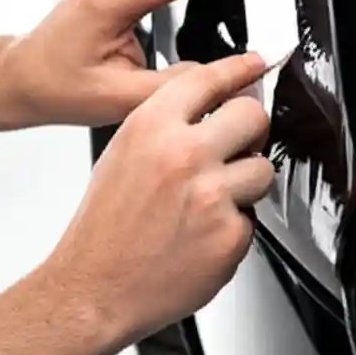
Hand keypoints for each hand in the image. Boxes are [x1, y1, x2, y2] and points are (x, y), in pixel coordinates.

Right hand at [45, 52, 274, 344]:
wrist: (93, 289)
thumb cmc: (104, 227)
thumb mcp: (122, 153)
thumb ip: (166, 125)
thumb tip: (212, 107)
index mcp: (151, 128)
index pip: (209, 79)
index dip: (239, 70)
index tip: (256, 65)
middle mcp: (183, 155)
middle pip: (253, 116)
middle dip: (250, 130)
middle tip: (238, 145)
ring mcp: (211, 195)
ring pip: (262, 169)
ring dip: (245, 183)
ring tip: (210, 201)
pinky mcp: (229, 234)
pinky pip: (252, 218)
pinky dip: (233, 227)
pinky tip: (202, 235)